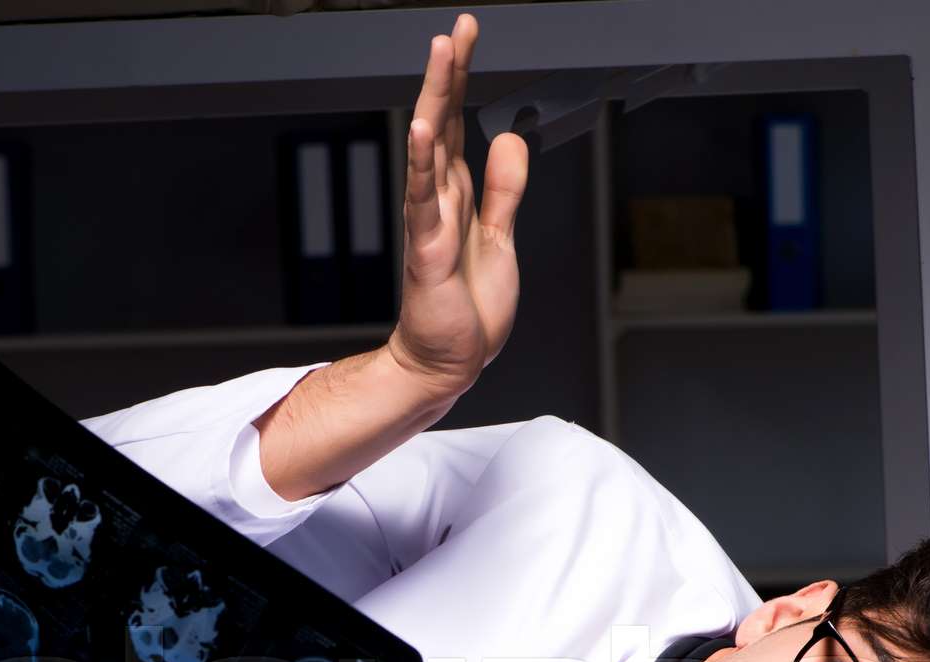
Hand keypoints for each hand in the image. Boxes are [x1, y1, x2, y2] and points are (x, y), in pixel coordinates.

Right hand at [387, 13, 529, 399]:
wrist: (450, 361)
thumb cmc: (470, 308)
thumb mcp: (501, 237)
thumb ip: (505, 190)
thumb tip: (509, 137)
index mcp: (457, 194)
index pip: (456, 122)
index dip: (462, 78)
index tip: (466, 33)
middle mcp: (438, 199)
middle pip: (442, 122)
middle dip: (449, 73)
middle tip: (455, 27)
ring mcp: (430, 222)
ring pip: (430, 149)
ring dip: (433, 100)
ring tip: (439, 54)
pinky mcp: (429, 251)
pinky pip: (422, 201)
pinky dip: (421, 163)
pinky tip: (422, 128)